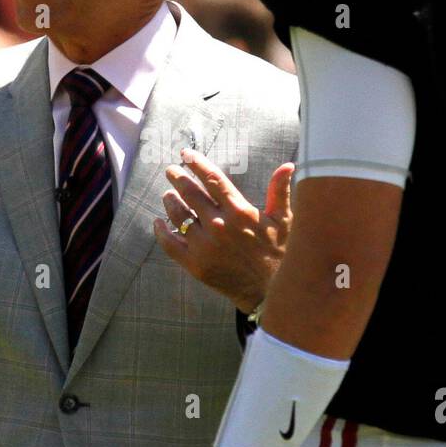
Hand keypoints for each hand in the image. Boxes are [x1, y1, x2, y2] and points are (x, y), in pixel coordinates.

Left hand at [153, 149, 293, 312]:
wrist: (271, 292)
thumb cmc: (280, 253)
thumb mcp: (283, 220)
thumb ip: (279, 191)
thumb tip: (288, 165)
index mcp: (239, 211)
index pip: (212, 179)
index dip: (197, 164)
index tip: (186, 154)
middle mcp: (219, 225)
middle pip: (190, 194)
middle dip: (178, 178)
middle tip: (171, 170)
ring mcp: (205, 245)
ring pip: (178, 216)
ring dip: (170, 202)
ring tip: (167, 195)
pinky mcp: (196, 264)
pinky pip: (171, 244)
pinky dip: (161, 232)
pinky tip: (158, 223)